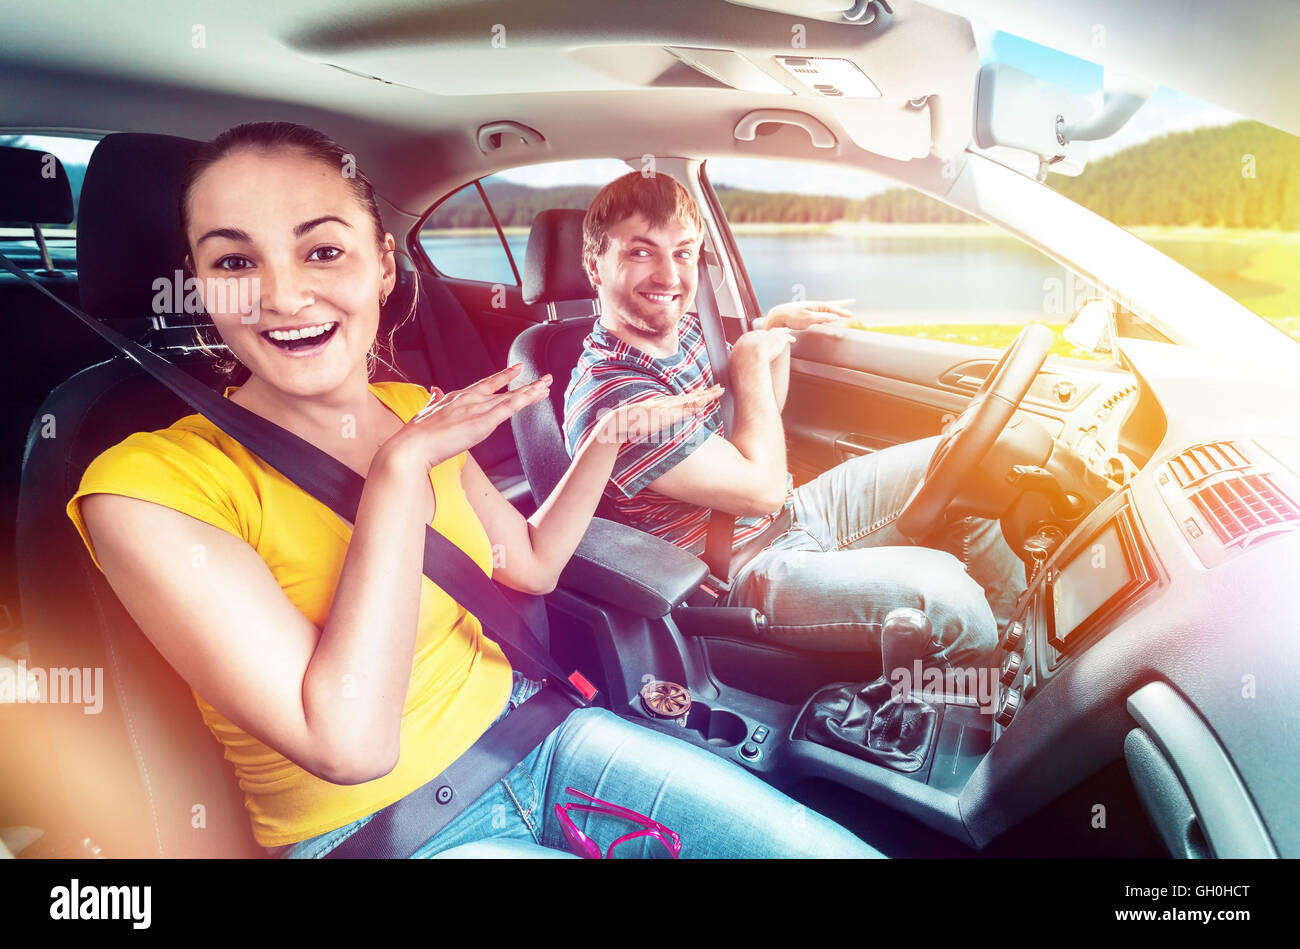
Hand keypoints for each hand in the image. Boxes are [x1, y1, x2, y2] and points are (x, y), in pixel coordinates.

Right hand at [379, 364, 550, 475]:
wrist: (411, 447)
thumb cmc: (415, 436)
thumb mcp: (425, 413)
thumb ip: (433, 400)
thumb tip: (433, 390)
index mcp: (455, 397)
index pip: (484, 385)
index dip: (501, 378)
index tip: (515, 370)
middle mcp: (468, 398)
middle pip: (501, 389)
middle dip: (522, 383)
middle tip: (541, 377)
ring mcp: (476, 408)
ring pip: (510, 397)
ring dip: (530, 391)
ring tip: (546, 385)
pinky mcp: (483, 421)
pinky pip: (509, 408)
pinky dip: (525, 400)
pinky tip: (536, 395)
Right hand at [590, 385, 724, 447]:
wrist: (619, 423)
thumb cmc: (630, 425)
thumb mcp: (645, 422)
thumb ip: (653, 421)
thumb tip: (656, 425)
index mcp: (663, 405)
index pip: (684, 399)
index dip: (698, 395)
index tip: (709, 391)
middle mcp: (666, 403)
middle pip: (691, 397)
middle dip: (706, 392)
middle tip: (720, 388)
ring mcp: (666, 407)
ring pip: (691, 400)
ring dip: (705, 396)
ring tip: (719, 392)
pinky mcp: (664, 414)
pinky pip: (684, 408)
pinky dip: (695, 404)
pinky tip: (704, 402)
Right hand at [730, 327, 796, 367]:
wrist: (750, 358)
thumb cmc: (742, 363)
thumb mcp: (736, 363)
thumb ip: (736, 364)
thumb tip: (735, 372)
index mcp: (745, 339)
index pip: (752, 337)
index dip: (757, 340)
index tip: (760, 343)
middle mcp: (757, 335)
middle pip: (764, 333)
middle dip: (768, 334)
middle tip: (771, 337)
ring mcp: (768, 336)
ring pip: (775, 332)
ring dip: (780, 332)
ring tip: (784, 331)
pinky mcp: (778, 339)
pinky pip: (785, 336)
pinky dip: (789, 337)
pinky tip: (792, 339)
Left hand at [764, 299, 854, 337]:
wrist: (777, 317)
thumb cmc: (792, 317)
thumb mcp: (809, 318)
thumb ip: (822, 317)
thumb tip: (836, 317)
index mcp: (816, 305)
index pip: (832, 308)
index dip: (842, 311)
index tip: (851, 315)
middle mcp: (814, 307)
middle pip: (831, 306)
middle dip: (841, 306)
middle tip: (852, 302)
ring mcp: (810, 312)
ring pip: (826, 311)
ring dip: (835, 311)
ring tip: (841, 311)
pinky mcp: (806, 317)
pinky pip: (820, 317)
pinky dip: (827, 317)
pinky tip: (828, 320)